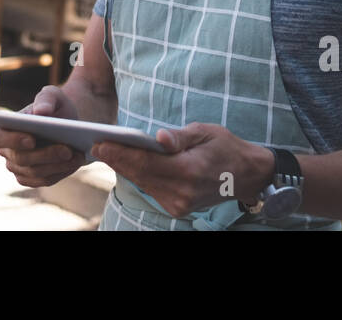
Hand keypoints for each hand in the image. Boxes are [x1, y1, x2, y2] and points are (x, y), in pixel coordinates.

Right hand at [0, 85, 85, 187]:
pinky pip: (45, 180)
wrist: (67, 125)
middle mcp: (6, 151)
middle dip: (45, 155)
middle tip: (67, 150)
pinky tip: (75, 163)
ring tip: (77, 156)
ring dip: (57, 165)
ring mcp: (17, 167)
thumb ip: (46, 98)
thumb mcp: (53, 96)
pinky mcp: (32, 179)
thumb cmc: (54, 107)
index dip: (11, 140)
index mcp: (3, 128)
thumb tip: (41, 111)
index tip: (31, 140)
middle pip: (20, 158)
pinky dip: (61, 172)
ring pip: (35, 172)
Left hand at [90, 123, 270, 218]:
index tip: (101, 143)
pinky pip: (151, 189)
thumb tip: (159, 137)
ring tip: (106, 151)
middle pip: (140, 175)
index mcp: (189, 171)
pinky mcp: (177, 207)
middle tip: (96, 144)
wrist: (246, 175)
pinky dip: (138, 175)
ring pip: (143, 183)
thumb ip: (180, 137)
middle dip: (117, 159)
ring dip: (124, 168)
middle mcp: (182, 192)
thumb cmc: (225, 147)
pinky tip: (126, 163)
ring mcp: (179, 204)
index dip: (121, 153)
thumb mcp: (206, 132)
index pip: (146, 162)